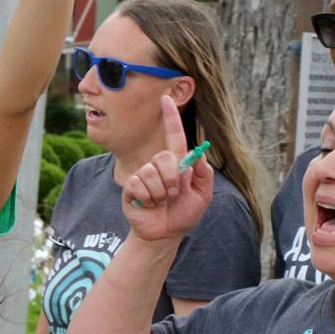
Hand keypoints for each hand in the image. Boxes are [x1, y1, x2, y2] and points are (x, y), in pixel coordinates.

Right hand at [122, 95, 213, 241]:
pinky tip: (148, 204)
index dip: (170, 117)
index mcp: (176, 164)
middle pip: (164, 158)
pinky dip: (148, 199)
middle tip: (174, 194)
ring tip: (160, 202)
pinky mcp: (131, 187)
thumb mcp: (203, 195)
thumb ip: (204, 174)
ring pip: (152, 174)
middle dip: (172, 179)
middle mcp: (158, 166)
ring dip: (161, 193)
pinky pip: (140, 185)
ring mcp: (143, 175)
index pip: (173, 136)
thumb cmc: (184, 214)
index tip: (166, 98)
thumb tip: (198, 152)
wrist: (164, 234)